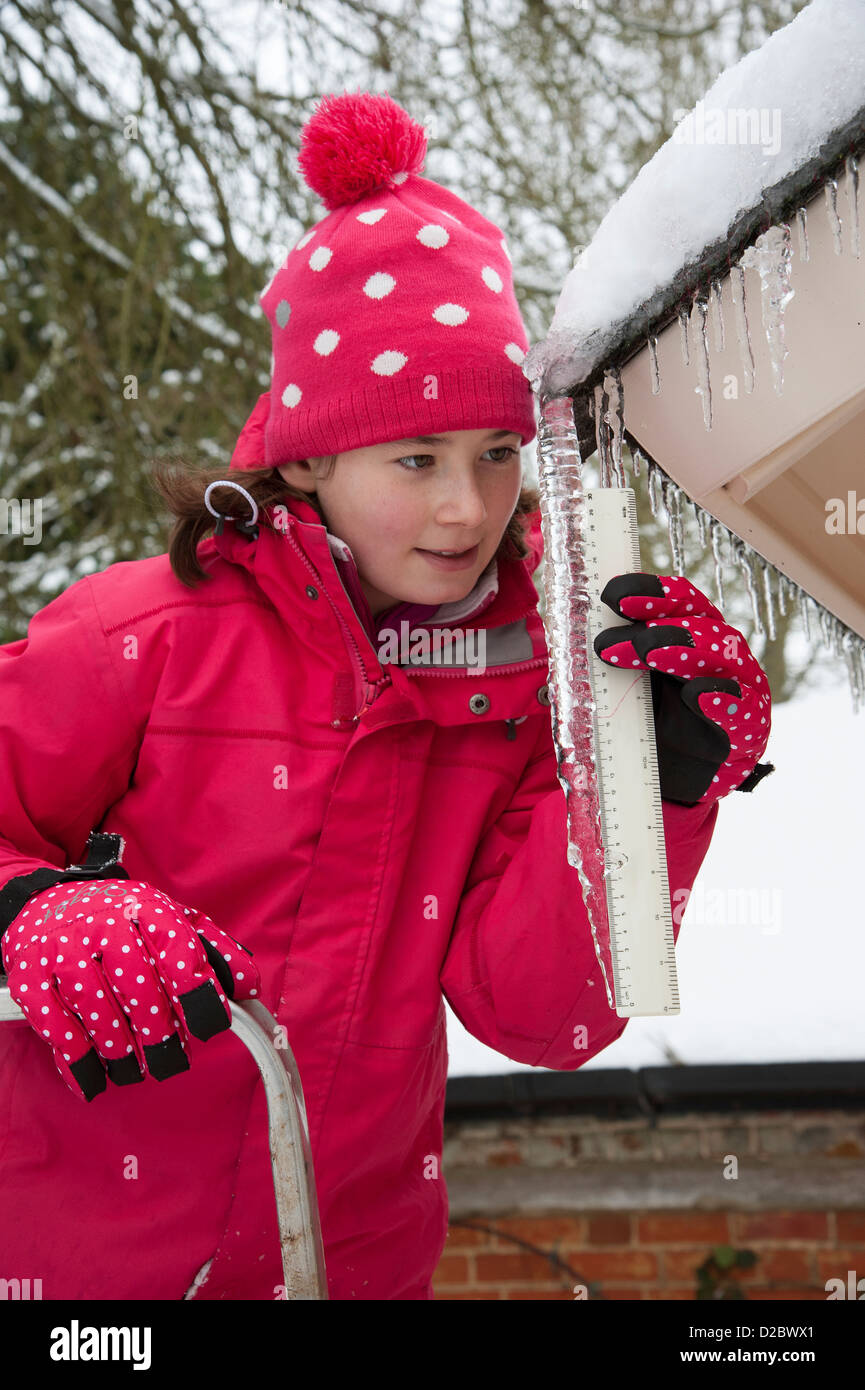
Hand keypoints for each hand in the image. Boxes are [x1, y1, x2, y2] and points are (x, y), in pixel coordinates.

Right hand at [1, 878, 260, 1100]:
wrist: (48, 903)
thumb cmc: (121, 920)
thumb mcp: (171, 920)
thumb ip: (214, 952)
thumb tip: (248, 989)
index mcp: (146, 909)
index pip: (179, 951)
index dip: (197, 994)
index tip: (210, 1026)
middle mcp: (105, 924)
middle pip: (140, 988)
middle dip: (160, 1034)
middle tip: (170, 1060)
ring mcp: (64, 948)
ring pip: (98, 1010)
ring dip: (120, 1050)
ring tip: (133, 1066)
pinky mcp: (31, 975)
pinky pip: (56, 1026)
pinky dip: (77, 1059)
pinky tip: (93, 1075)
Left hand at [593, 573, 773, 805]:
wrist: (667, 784)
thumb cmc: (643, 727)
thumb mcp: (619, 691)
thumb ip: (605, 664)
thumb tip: (567, 637)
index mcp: (688, 635)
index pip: (677, 600)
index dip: (649, 591)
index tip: (611, 596)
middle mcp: (717, 654)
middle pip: (698, 624)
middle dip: (655, 627)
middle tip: (611, 645)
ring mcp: (737, 688)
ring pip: (722, 657)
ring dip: (685, 652)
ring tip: (654, 655)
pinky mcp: (748, 730)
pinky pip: (745, 711)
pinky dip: (725, 700)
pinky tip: (700, 696)